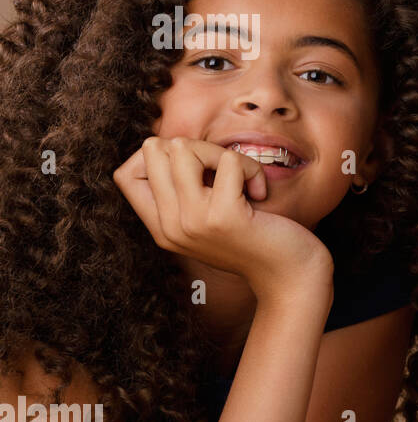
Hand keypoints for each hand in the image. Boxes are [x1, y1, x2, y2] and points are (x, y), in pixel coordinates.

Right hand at [113, 136, 331, 297]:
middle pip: (154, 150)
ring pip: (184, 147)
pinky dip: (251, 168)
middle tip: (224, 171)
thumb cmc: (256, 238)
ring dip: (221, 153)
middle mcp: (170, 226)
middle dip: (196, 146)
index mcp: (162, 228)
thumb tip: (175, 144)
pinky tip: (259, 193)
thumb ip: (185, 194)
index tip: (196, 171)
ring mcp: (193, 221)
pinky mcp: (224, 217)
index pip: (124, 174)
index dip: (157, 158)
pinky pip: (229, 161)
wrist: (289, 276)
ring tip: (242, 179)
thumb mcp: (209, 220)